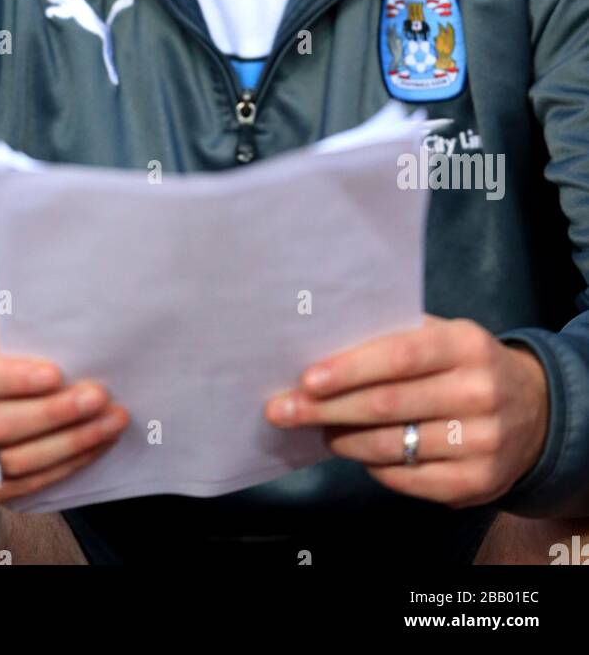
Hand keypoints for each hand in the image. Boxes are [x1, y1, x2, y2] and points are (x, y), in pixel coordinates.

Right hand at [0, 317, 129, 510]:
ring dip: (66, 447)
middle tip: (100, 398)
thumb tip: (62, 338)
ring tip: (108, 426)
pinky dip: (56, 471)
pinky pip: (11, 490)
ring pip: (7, 464)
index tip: (57, 373)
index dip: (12, 378)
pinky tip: (88, 451)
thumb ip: (6, 338)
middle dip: (53, 414)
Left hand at [264, 314, 549, 507]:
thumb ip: (394, 337)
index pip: (399, 356)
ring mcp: (481, 442)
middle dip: (326, 409)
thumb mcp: (444, 336)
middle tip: (283, 410)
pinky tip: (357, 452)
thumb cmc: (465, 364)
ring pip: (392, 446)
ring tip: (320, 430)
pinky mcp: (477, 483)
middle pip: (387, 404)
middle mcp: (478, 392)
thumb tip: (323, 347)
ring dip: (344, 440)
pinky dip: (374, 467)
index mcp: (466, 345)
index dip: (349, 369)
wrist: (535, 409)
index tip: (306, 379)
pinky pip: (408, 479)